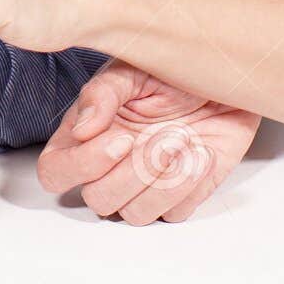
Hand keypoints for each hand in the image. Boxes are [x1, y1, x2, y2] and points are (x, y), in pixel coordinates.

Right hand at [37, 60, 259, 223]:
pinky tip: (203, 152)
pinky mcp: (180, 195)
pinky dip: (190, 186)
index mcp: (87, 133)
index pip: (55, 171)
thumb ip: (103, 93)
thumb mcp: (134, 69)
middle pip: (98, 200)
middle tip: (167, 137)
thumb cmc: (175, 68)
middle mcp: (111, 165)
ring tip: (186, 141)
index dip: (82, 165)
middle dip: (133, 173)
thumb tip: (83, 127)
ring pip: (135, 215)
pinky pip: (175, 213)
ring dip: (164, 182)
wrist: (228, 78)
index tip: (121, 139)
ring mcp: (145, 184)